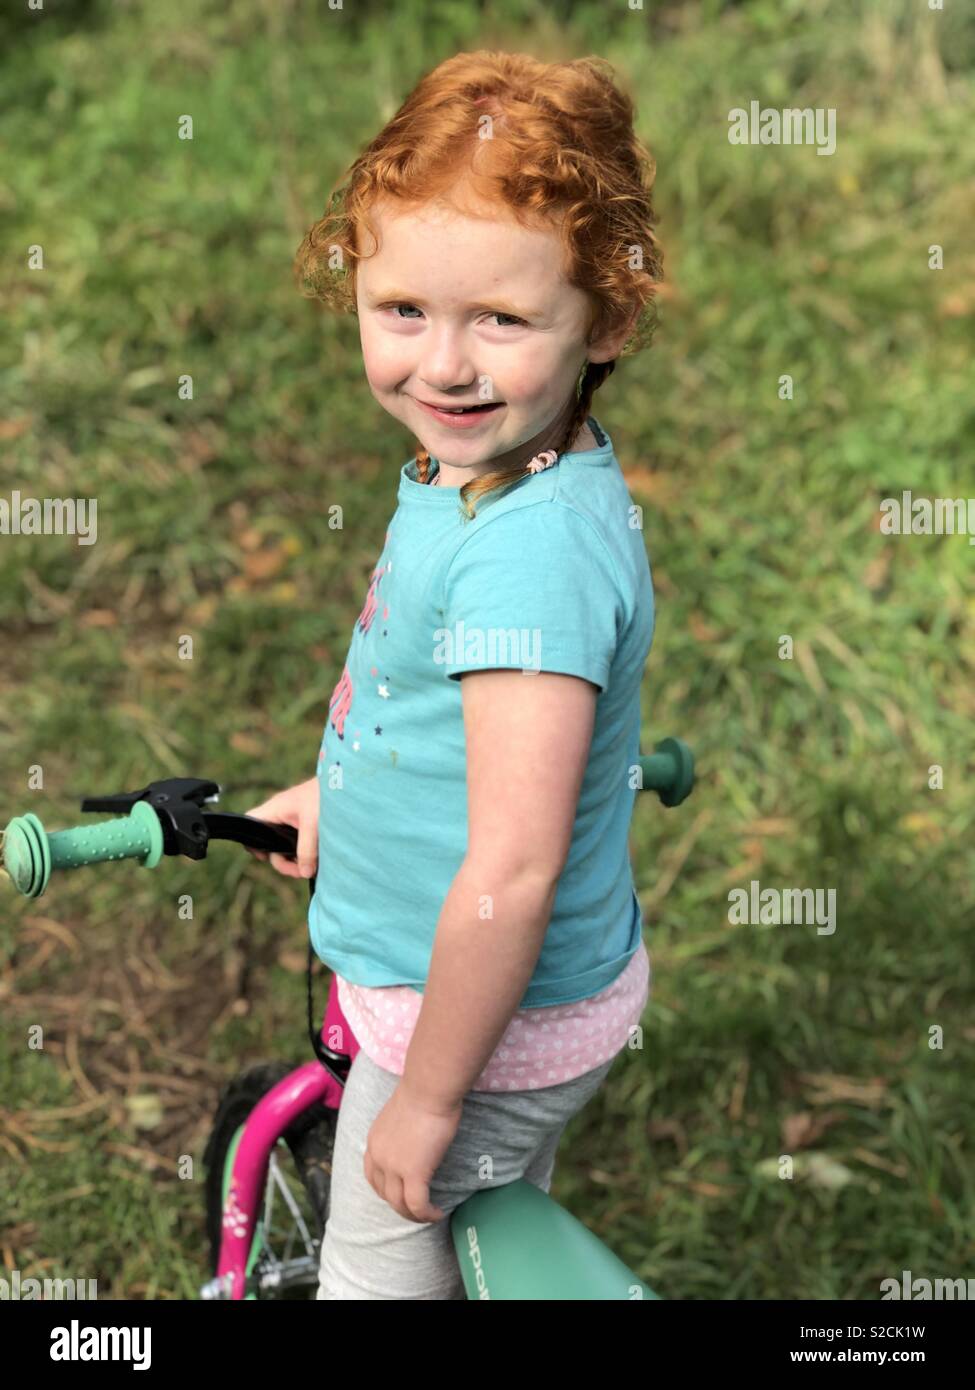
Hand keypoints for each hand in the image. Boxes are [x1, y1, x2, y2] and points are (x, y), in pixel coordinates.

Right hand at [243, 775, 318, 878]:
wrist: (347, 782)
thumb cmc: (325, 797)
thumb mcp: (314, 825)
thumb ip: (307, 850)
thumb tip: (304, 873)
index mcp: (275, 809)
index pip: (250, 821)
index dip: (252, 840)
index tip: (267, 856)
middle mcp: (280, 815)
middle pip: (268, 844)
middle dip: (282, 861)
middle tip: (300, 871)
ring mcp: (292, 820)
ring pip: (284, 846)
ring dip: (295, 860)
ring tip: (312, 869)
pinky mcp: (306, 824)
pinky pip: (297, 843)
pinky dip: (304, 853)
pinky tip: (316, 861)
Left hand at [364, 1081, 462, 1222]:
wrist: (429, 1088)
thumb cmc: (423, 1092)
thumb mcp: (401, 1114)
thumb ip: (401, 1131)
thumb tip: (414, 1139)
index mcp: (374, 1141)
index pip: (372, 1176)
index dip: (386, 1189)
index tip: (402, 1192)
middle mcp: (378, 1157)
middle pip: (384, 1194)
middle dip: (400, 1205)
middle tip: (418, 1207)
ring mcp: (393, 1167)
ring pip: (399, 1205)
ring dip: (414, 1215)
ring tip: (429, 1215)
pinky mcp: (414, 1173)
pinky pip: (418, 1205)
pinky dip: (427, 1214)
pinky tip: (439, 1213)